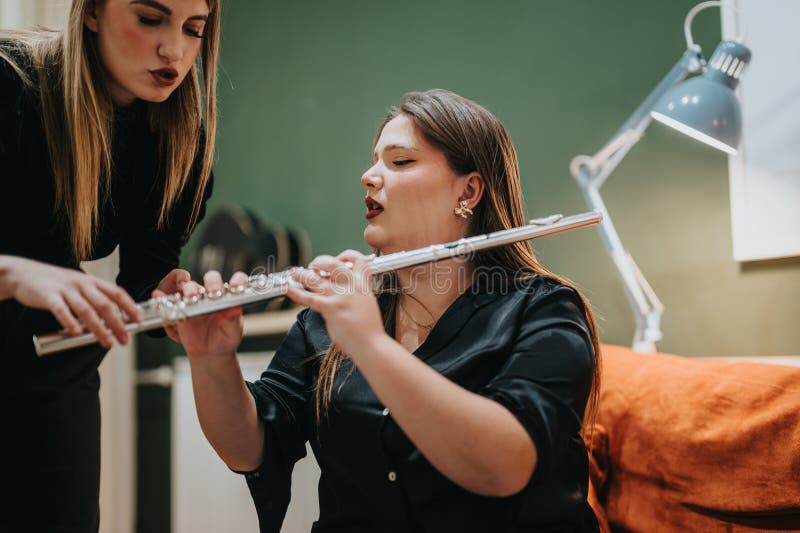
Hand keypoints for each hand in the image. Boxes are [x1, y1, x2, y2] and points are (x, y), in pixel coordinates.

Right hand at [5, 256, 140, 348]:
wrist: (25, 274)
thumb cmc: (57, 284)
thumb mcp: (80, 286)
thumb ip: (95, 300)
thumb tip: (113, 320)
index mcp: (93, 282)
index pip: (117, 293)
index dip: (130, 306)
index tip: (139, 320)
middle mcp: (82, 284)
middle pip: (105, 304)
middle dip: (117, 323)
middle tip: (125, 339)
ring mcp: (66, 289)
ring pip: (86, 310)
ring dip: (99, 328)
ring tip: (107, 342)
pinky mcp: (49, 296)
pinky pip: (61, 310)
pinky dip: (70, 322)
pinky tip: (76, 333)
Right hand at [155, 270, 246, 358]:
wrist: (210, 352)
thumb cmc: (225, 338)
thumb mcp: (232, 331)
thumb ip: (233, 320)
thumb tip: (235, 309)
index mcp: (229, 298)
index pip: (236, 283)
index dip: (237, 280)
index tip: (236, 284)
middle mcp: (213, 295)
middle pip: (211, 280)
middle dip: (212, 282)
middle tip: (212, 291)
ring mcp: (196, 300)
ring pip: (191, 288)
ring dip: (189, 289)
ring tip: (189, 296)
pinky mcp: (182, 309)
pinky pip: (172, 300)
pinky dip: (163, 297)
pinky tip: (159, 295)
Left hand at [286, 251, 386, 359]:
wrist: (371, 344)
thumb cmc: (369, 329)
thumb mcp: (367, 304)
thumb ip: (354, 294)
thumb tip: (338, 291)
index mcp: (363, 285)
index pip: (358, 260)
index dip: (347, 256)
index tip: (339, 259)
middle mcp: (352, 287)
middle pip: (333, 264)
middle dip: (321, 262)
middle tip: (314, 266)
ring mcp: (340, 297)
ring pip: (316, 278)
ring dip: (302, 274)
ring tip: (294, 272)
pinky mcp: (330, 308)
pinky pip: (309, 297)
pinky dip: (296, 292)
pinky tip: (288, 289)